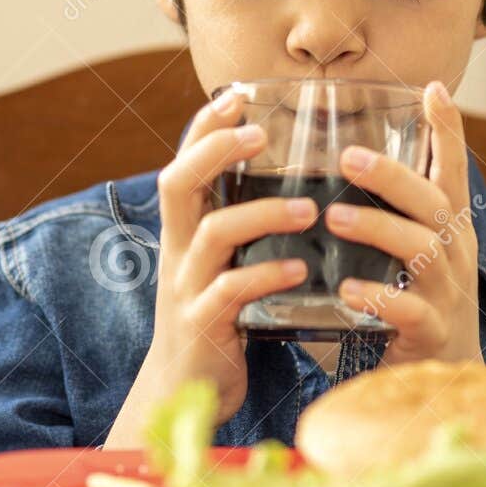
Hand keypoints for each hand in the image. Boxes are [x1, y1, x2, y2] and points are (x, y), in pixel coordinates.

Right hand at [105, 89, 316, 445]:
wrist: (183, 390)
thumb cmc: (217, 319)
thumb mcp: (222, 265)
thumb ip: (243, 229)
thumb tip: (295, 186)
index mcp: (185, 232)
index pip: (183, 163)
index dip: (204, 128)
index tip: (236, 96)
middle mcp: (178, 252)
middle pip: (178, 184)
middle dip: (215, 151)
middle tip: (260, 135)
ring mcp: (186, 288)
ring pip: (212, 235)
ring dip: (261, 215)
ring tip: (307, 210)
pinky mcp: (202, 326)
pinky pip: (230, 292)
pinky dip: (266, 276)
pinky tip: (300, 272)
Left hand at [326, 80, 482, 364]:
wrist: (444, 377)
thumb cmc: (414, 301)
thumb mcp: (409, 251)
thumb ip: (386, 212)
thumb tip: (334, 161)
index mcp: (447, 227)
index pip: (452, 171)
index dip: (448, 131)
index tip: (434, 90)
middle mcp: (454, 252)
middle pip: (433, 203)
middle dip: (393, 177)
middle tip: (347, 156)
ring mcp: (447, 293)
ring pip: (422, 250)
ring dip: (378, 228)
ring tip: (335, 216)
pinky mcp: (431, 333)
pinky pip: (408, 311)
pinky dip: (378, 296)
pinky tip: (347, 289)